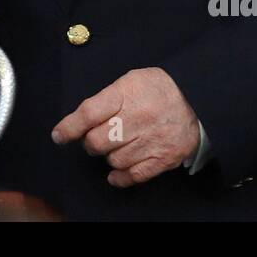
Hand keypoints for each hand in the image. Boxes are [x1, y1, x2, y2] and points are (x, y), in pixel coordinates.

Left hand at [52, 67, 199, 187]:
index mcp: (126, 94)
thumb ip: (106, 98)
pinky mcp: (163, 158)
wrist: (198, 98)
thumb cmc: (158, 87)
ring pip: (113, 160)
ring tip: (116, 146)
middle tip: (96, 137)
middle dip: (90, 142)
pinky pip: (133, 175)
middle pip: (97, 141)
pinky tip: (116, 173)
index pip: (89, 113)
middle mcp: (138, 118)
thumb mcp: (131, 80)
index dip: (69, 127)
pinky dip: (120, 177)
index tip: (59, 136)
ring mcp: (151, 140)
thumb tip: (82, 119)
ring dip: (108, 155)